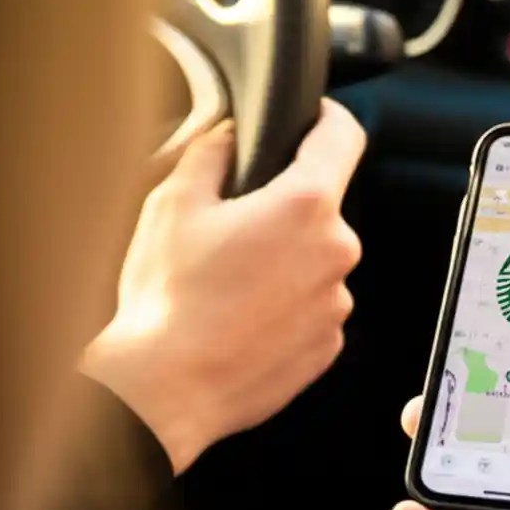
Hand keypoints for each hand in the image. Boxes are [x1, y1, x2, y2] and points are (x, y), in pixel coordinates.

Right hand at [81, 99, 365, 473]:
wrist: (166, 390)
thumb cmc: (168, 300)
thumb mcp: (174, 205)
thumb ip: (211, 154)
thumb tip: (229, 135)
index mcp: (306, 205)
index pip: (343, 137)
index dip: (327, 119)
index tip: (314, 119)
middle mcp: (336, 250)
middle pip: (321, 209)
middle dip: (282, 210)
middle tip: (230, 230)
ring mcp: (337, 302)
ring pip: (315, 262)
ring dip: (284, 263)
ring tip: (228, 286)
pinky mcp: (329, 344)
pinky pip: (312, 307)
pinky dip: (284, 306)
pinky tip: (240, 319)